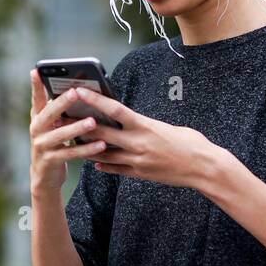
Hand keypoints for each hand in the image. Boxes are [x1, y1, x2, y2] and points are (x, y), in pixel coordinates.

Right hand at [28, 70, 109, 196]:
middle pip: (49, 114)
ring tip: (93, 122)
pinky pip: (70, 153)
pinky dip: (86, 149)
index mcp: (38, 118)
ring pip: (61, 134)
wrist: (44, 177)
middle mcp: (36, 129)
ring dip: (77, 127)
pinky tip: (100, 145)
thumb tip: (77, 90)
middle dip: (62, 102)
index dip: (36, 85)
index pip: (36, 99)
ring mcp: (41, 145)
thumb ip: (58, 112)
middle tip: (76, 92)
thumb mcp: (52, 127)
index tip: (36, 70)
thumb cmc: (54, 145)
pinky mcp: (50, 160)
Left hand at [67, 85, 220, 190]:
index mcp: (145, 126)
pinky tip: (93, 162)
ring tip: (71, 140)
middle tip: (61, 118)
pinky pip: (116, 169)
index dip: (94, 99)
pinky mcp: (140, 174)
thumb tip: (133, 120)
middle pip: (101, 132)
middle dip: (79, 125)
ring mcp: (137, 160)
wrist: (204, 168)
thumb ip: (145, 124)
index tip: (78, 91)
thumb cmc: (191, 143)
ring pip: (103, 153)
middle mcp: (138, 143)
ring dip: (87, 147)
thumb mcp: (167, 127)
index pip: (114, 109)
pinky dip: (104, 165)